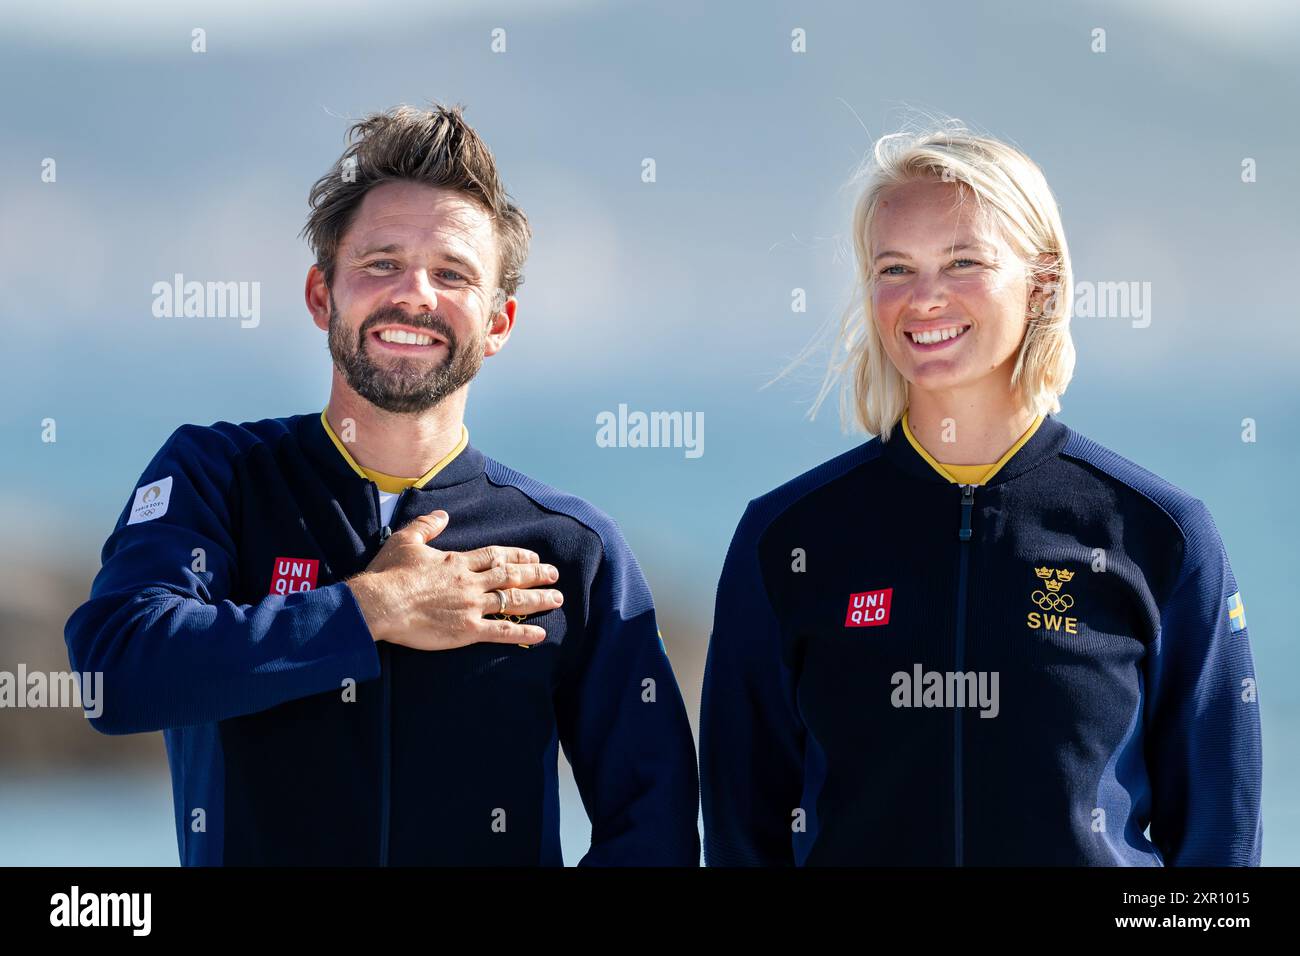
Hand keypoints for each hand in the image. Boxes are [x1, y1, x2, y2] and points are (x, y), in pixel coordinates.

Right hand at [345, 510, 562, 649]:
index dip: (516, 555)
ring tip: (557, 598)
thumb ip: (427, 526)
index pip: (495, 556)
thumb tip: (443, 515)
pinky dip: (522, 633)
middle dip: (535, 574)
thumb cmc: (388, 574)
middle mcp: (470, 582)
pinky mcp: (466, 630)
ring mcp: (471, 606)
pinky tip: (541, 633)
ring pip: (513, 601)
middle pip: (510, 576)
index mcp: (457, 561)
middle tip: (554, 574)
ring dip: (537, 599)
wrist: (379, 604)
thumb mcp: (405, 541)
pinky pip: (501, 631)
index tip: (533, 556)